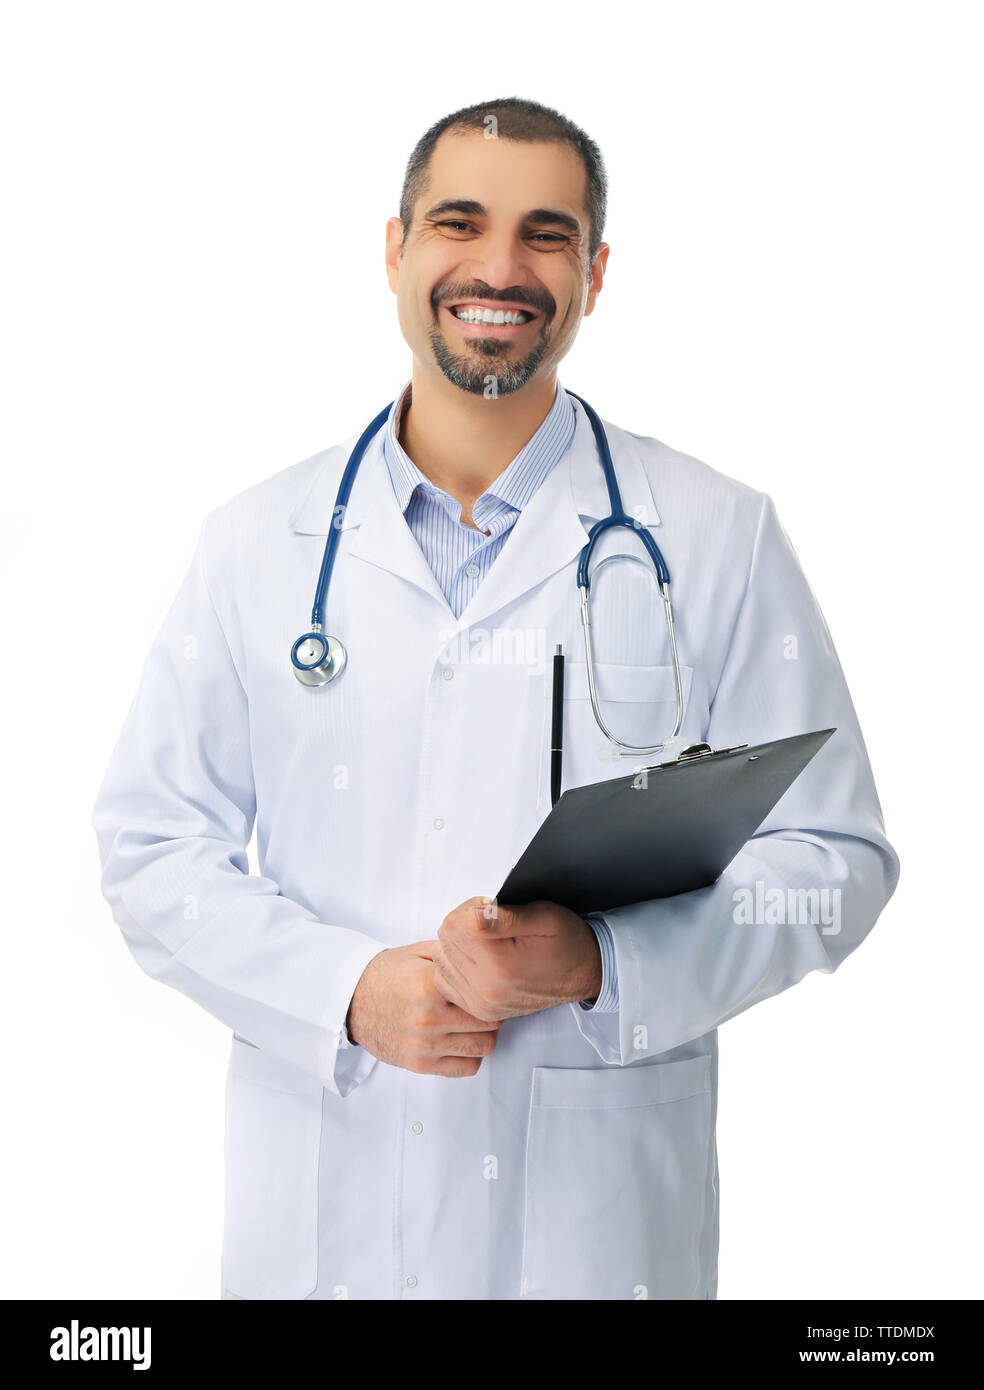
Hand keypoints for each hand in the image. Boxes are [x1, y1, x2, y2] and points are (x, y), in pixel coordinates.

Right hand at [345, 941, 501, 1077]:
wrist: (350, 1000)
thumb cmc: (386, 974)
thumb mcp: (418, 953)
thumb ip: (452, 954)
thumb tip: (487, 950)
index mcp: (429, 987)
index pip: (484, 994)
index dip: (492, 989)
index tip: (491, 986)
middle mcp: (428, 1019)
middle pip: (490, 1023)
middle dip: (492, 1012)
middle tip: (486, 1004)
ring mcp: (424, 1045)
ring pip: (483, 1047)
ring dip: (484, 1034)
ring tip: (474, 1023)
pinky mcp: (419, 1065)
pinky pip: (467, 1068)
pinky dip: (470, 1055)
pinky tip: (461, 1040)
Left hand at [432, 897, 602, 1023]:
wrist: (583, 973)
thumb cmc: (565, 941)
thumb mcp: (544, 916)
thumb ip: (504, 916)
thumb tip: (472, 915)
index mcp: (500, 964)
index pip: (454, 924)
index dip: (472, 908)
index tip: (493, 909)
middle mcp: (487, 989)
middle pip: (445, 940)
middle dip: (464, 925)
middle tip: (493, 924)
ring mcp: (481, 1003)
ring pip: (442, 959)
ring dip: (458, 945)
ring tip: (487, 941)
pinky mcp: (480, 1010)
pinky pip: (445, 980)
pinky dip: (455, 965)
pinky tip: (477, 959)